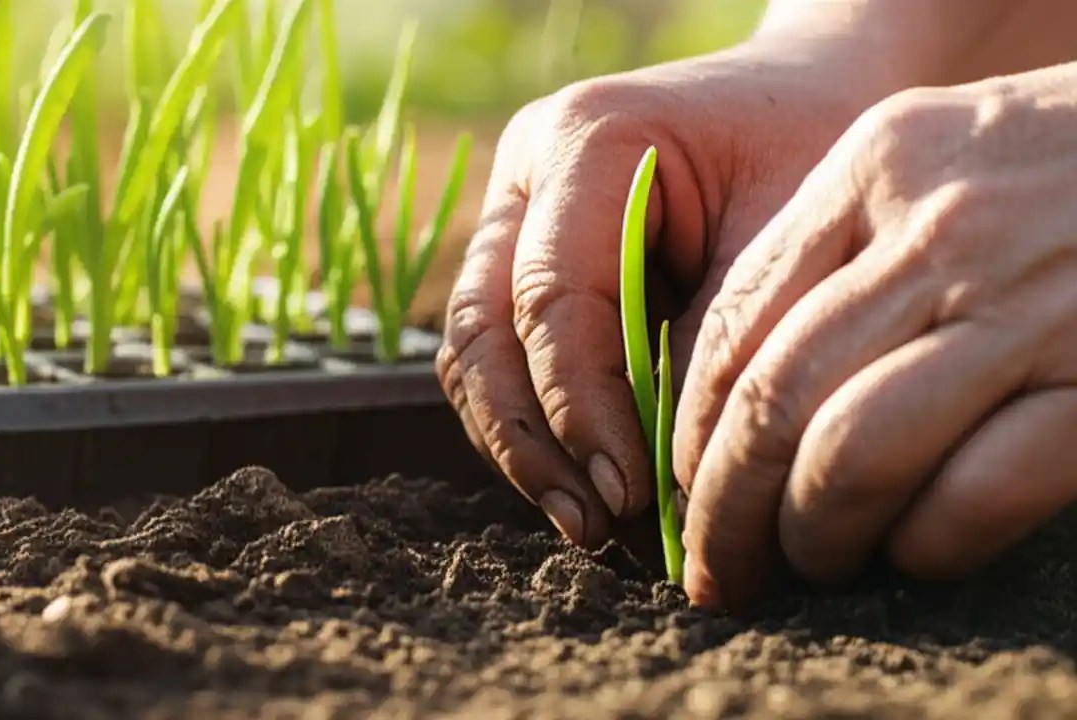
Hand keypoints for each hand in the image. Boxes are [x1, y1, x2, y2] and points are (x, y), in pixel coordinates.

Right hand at [436, 38, 887, 548]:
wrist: (810, 96)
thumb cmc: (812, 146)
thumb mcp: (788, 231)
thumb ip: (718, 340)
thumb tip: (668, 475)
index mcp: (585, 140)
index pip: (552, 298)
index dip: (582, 409)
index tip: (631, 495)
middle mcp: (525, 178)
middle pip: (482, 331)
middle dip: (531, 442)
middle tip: (594, 527)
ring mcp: (512, 222)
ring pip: (476, 357)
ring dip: (524, 448)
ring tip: (591, 525)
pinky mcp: (521, 267)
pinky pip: (503, 362)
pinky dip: (538, 429)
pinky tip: (589, 486)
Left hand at [677, 64, 1076, 609]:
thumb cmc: (1068, 168)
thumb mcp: (944, 158)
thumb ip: (846, 248)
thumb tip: (741, 393)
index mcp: (877, 164)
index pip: (732, 323)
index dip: (692, 432)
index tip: (682, 491)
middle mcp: (941, 228)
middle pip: (773, 399)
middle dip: (724, 507)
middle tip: (717, 568)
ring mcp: (1032, 305)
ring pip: (852, 455)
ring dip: (813, 536)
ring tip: (812, 566)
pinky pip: (977, 493)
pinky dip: (930, 544)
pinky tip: (919, 553)